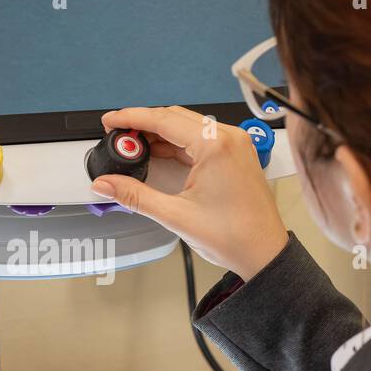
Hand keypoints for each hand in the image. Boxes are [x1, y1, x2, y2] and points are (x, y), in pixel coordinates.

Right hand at [92, 106, 288, 280]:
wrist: (263, 253)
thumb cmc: (235, 236)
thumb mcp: (175, 215)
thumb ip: (135, 195)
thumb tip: (106, 185)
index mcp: (216, 146)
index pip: (163, 120)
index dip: (131, 118)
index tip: (111, 121)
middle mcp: (229, 138)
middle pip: (175, 117)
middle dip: (143, 124)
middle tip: (119, 136)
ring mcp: (235, 145)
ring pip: (187, 126)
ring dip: (160, 133)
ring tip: (134, 146)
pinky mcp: (236, 155)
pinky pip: (201, 139)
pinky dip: (177, 143)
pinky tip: (159, 153)